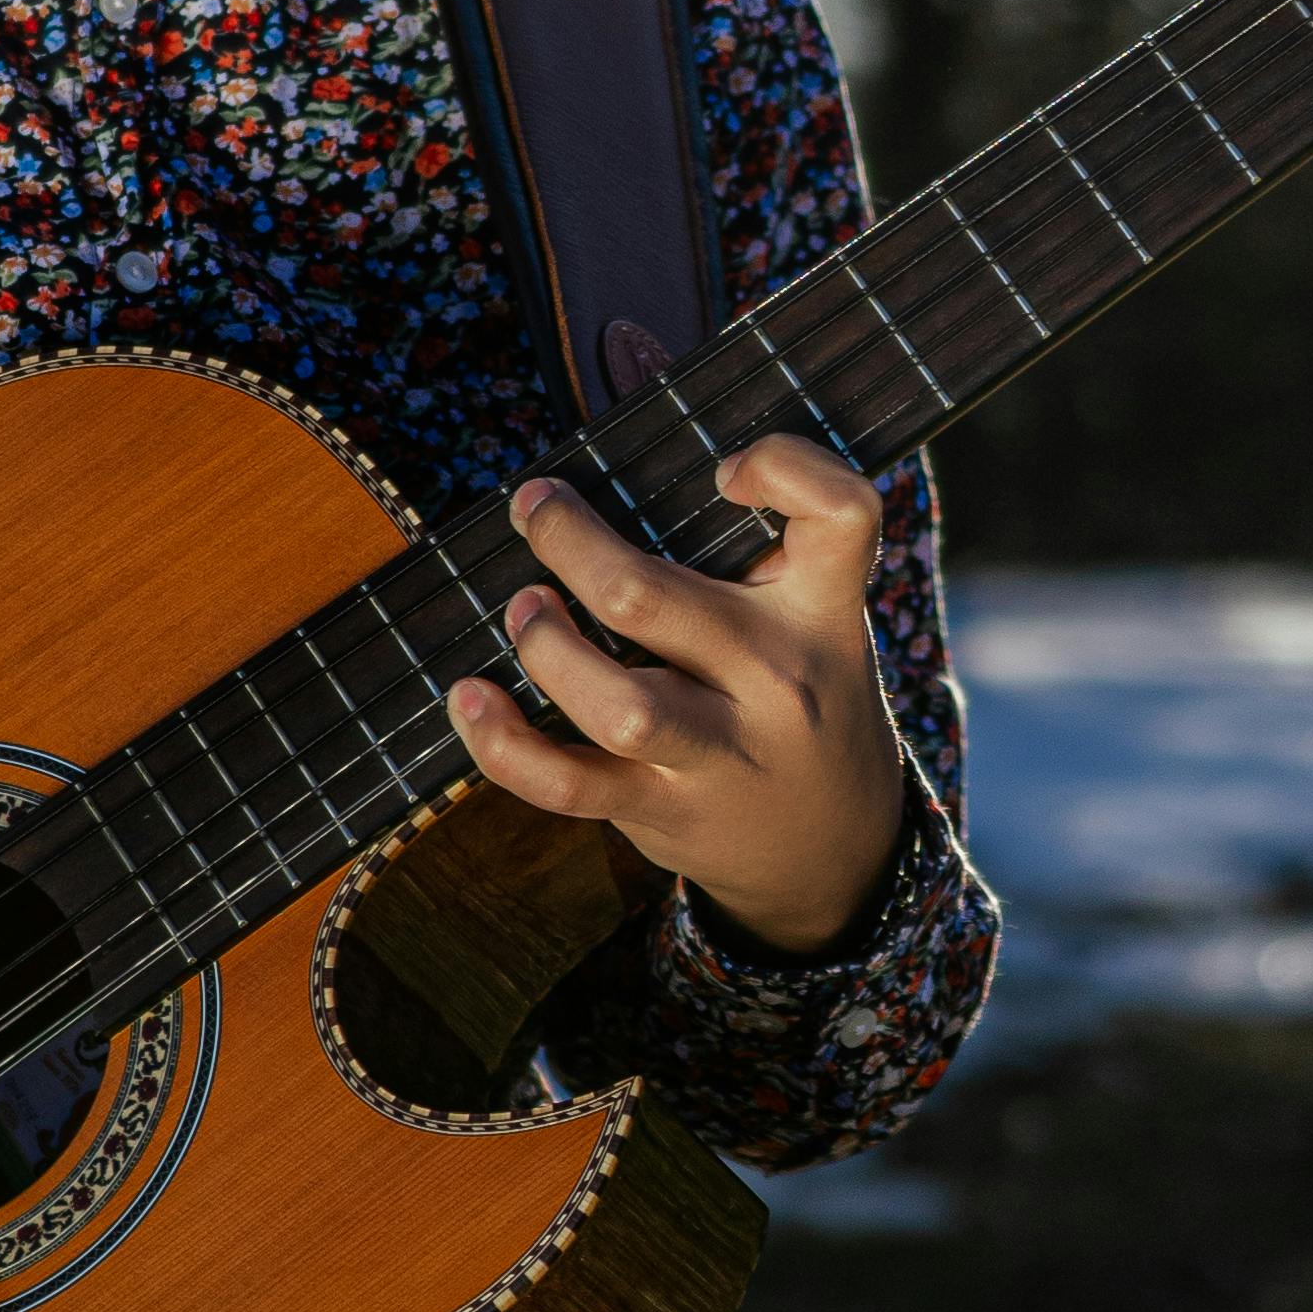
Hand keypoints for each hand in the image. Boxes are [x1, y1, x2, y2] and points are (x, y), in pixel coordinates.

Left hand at [445, 438, 907, 959]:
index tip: (721, 472)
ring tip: (526, 608)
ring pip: (617, 705)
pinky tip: (471, 698)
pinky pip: (568, 783)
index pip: (841, 512)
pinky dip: (503, 743)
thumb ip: (760, 553)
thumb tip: (617, 491)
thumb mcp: (817, 619)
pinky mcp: (663, 807)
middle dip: (570, 543)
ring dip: (545, 647)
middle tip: (536, 509)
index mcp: (823, 610)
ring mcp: (719, 752)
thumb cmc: (799, 695)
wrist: (835, 845)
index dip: (784, 466)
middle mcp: (776, 679)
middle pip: (656, 600)